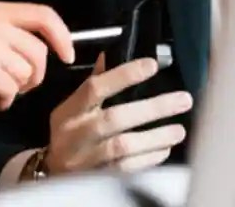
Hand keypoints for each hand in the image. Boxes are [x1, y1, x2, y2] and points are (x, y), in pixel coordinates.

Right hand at [0, 2, 75, 110]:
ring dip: (15, 89)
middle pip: (40, 52)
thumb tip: (32, 52)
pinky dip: (3, 101)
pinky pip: (11, 91)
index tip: (67, 54)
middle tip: (18, 85)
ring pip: (27, 73)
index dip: (62, 36)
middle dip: (35, 75)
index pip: (44, 15)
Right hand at [44, 55, 192, 174]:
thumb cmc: (69, 135)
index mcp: (69, 111)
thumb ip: (93, 84)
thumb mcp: (72, 109)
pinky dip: (149, 158)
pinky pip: (127, 168)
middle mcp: (75, 134)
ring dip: (155, 137)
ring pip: (122, 146)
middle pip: (114, 118)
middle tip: (182, 100)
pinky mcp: (97, 179)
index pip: (94, 88)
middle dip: (151, 108)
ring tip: (179, 130)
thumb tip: (110, 55)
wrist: (52, 175)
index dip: (123, 75)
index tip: (152, 65)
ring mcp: (85, 159)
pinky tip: (165, 149)